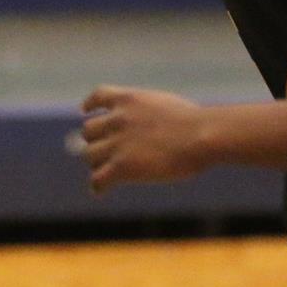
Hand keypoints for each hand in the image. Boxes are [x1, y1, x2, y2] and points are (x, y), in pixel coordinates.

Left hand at [79, 86, 213, 192]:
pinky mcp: (122, 166)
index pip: (99, 96)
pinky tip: (102, 190)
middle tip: (107, 153)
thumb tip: (152, 129)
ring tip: (107, 173)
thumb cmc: (198, 124)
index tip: (85, 110)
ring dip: (98, 163)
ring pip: (90, 155)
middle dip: (98, 141)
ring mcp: (117, 142)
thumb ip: (151, 114)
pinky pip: (98, 178)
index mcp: (129, 100)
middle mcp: (118, 119)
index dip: (91, 105)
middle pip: (90, 131)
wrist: (201, 136)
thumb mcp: (168, 107)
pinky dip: (98, 185)